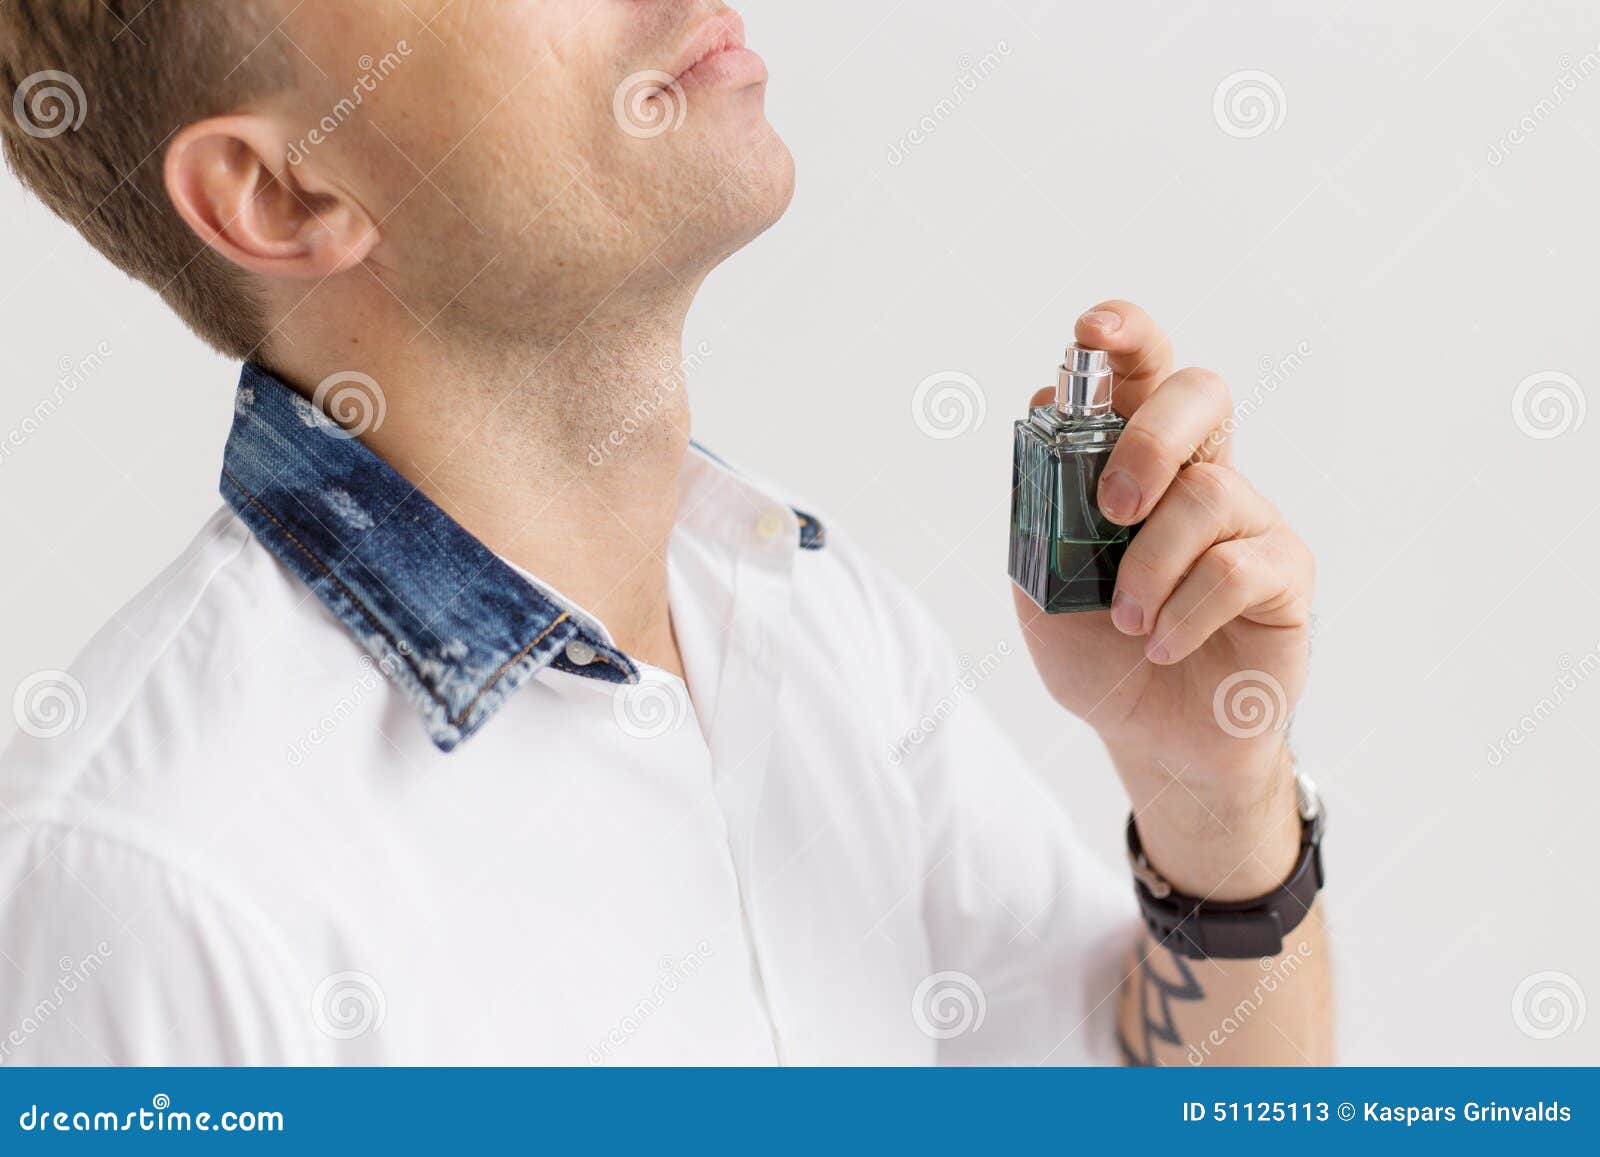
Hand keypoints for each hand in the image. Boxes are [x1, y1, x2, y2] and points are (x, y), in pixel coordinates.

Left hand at [1012, 301, 1314, 898]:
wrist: (1152, 739)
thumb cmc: (1100, 656)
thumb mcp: (1041, 587)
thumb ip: (1039, 515)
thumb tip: (1041, 434)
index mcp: (1137, 462)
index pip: (1141, 373)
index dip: (1124, 336)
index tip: (1090, 334)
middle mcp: (1200, 474)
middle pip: (1200, 394)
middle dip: (1147, 440)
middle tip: (1109, 511)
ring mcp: (1249, 520)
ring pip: (1209, 494)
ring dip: (1149, 565)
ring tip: (1128, 622)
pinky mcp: (1285, 574)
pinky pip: (1238, 567)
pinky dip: (1184, 611)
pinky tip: (1162, 645)